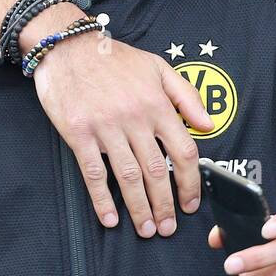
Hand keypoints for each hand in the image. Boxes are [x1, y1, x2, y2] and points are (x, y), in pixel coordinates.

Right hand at [27, 7, 212, 237]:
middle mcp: (135, 118)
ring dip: (139, 207)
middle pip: (157, 170)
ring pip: (128, 176)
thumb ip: (186, 96)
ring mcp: (106, 127)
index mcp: (157, 103)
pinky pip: (94, 172)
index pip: (183, 151)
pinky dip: (102, 199)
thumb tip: (208, 125)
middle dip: (165, 204)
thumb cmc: (115, 59)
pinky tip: (110, 218)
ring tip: (146, 229)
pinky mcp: (79, 133)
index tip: (191, 204)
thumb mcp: (157, 68)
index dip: (190, 182)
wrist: (68, 46)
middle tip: (168, 228)